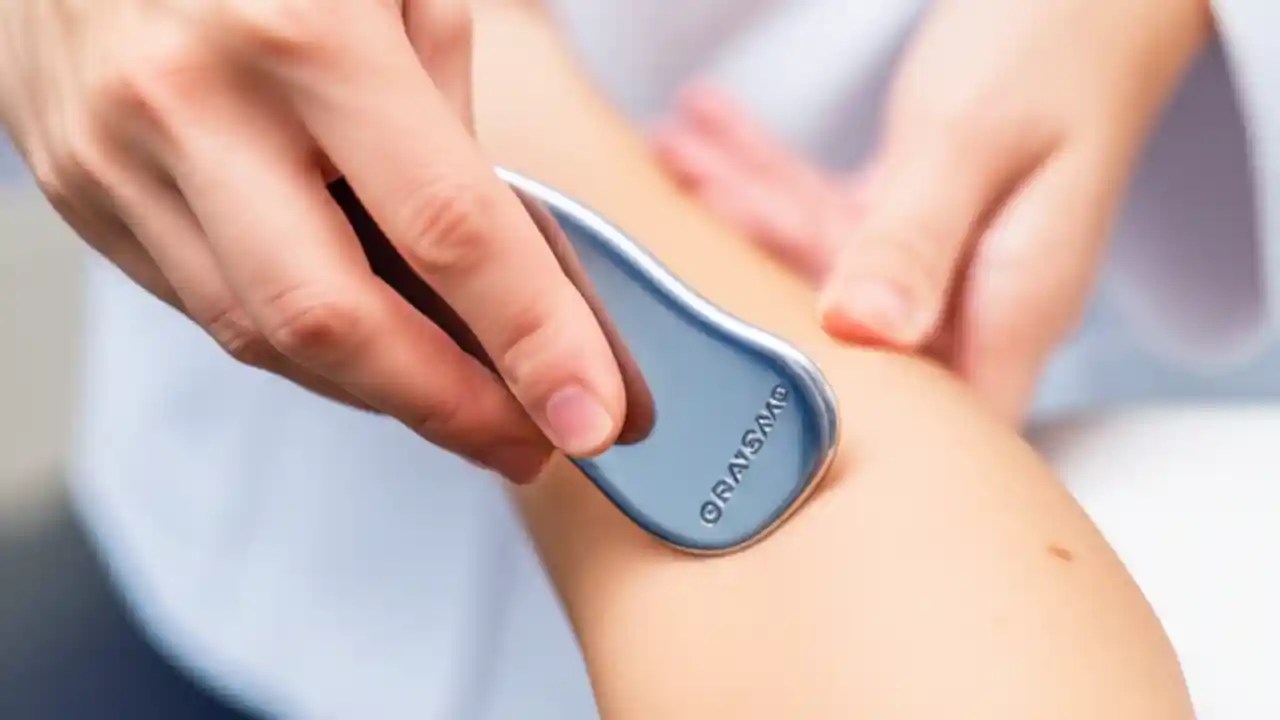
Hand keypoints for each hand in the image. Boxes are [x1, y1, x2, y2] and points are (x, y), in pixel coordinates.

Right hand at [0, 0, 628, 479]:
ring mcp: (117, 156)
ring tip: (459, 406)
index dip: (531, 338)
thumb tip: (487, 258)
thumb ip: (442, 110)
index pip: (447, 230)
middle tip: (528, 443)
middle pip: (334, 322)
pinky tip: (362, 344)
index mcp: (306, 32)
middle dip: (448, 408)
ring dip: (376, 390)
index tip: (592, 414)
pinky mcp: (82, 191)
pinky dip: (298, 342)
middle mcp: (197, 104)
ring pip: (261, 335)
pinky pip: (205, 304)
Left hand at [655, 0, 1211, 420]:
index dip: (836, 445)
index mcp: (1009, 312)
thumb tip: (858, 330)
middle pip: (840, 346)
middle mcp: (973, 305)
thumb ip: (916, 238)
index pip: (927, 431)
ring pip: (816, 267)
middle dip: (744, 290)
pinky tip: (708, 130)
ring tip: (673, 154)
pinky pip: (823, 214)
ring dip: (741, 207)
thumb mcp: (973, 144)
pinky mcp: (912, 224)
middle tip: (662, 237)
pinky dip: (766, 174)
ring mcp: (938, 267)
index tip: (731, 417)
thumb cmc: (1054, 49)